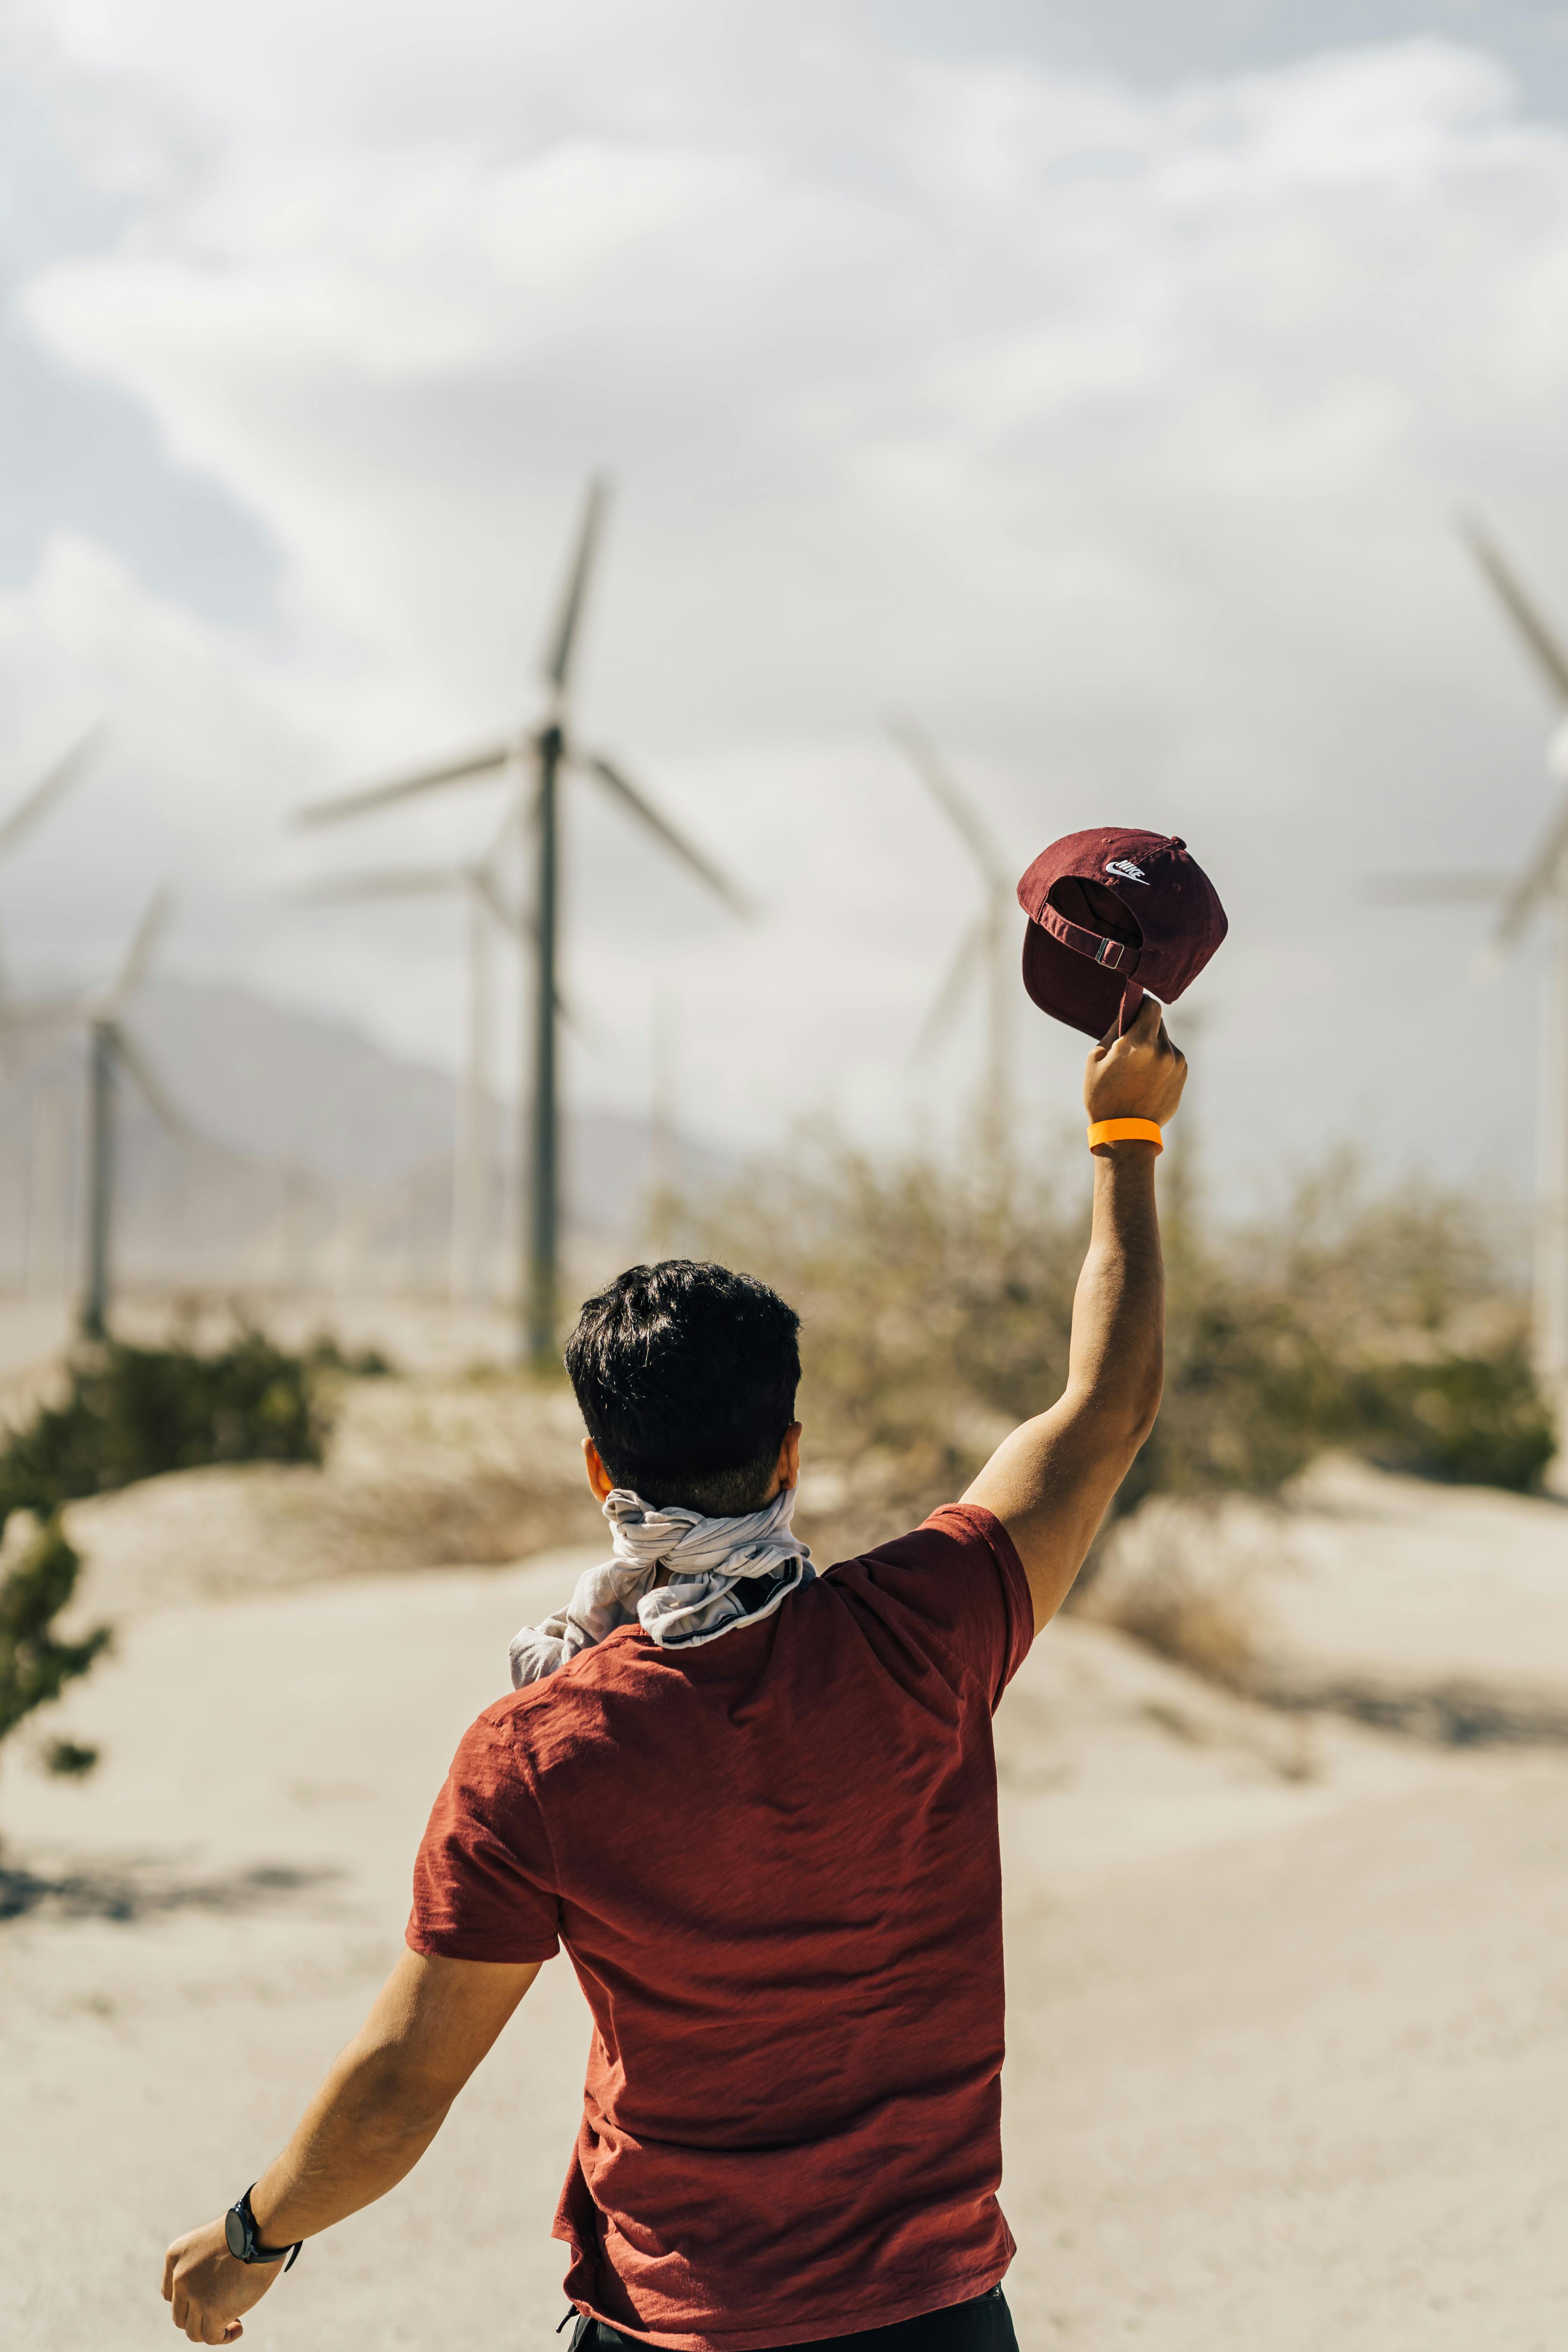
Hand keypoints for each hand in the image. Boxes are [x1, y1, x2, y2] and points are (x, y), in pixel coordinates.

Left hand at [162, 2219, 280, 2344]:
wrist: (258, 2230)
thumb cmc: (245, 2231)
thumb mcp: (211, 2243)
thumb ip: (203, 2265)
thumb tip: (212, 2288)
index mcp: (175, 2256)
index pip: (170, 2294)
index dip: (188, 2302)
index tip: (206, 2300)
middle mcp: (179, 2278)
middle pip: (180, 2315)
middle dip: (199, 2318)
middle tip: (221, 2312)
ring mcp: (194, 2296)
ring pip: (193, 2331)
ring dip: (210, 2330)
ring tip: (231, 2323)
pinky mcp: (213, 2312)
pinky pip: (211, 2337)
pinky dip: (224, 2337)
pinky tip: (237, 2329)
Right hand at [1083, 995, 1186, 1130]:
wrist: (1125, 1134)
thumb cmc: (1103, 1096)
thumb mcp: (1095, 1059)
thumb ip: (1113, 1030)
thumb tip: (1125, 1012)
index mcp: (1141, 1042)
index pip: (1151, 1006)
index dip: (1142, 1003)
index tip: (1134, 1007)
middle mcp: (1164, 1050)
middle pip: (1158, 1023)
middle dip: (1144, 1027)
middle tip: (1129, 1042)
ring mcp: (1177, 1064)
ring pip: (1164, 1042)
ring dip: (1152, 1046)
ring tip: (1136, 1068)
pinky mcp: (1183, 1077)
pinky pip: (1171, 1059)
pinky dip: (1160, 1062)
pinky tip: (1146, 1079)